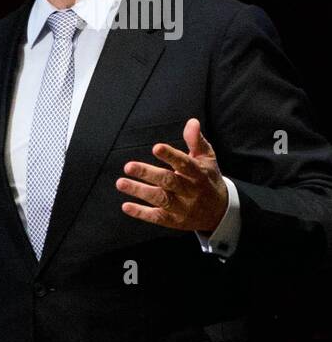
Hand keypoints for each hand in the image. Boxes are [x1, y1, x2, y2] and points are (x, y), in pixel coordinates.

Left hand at [116, 118, 227, 232]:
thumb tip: (192, 121)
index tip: (156, 147)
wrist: (220, 212)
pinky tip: (126, 206)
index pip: (185, 164)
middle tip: (128, 166)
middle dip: (149, 174)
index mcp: (199, 174)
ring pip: (161, 199)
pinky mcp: (174, 220)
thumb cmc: (207, 179)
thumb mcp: (207, 159)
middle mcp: (191, 191)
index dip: (171, 156)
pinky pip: (157, 217)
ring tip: (120, 183)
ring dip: (140, 191)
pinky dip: (141, 213)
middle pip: (170, 182)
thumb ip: (196, 141)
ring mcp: (183, 207)